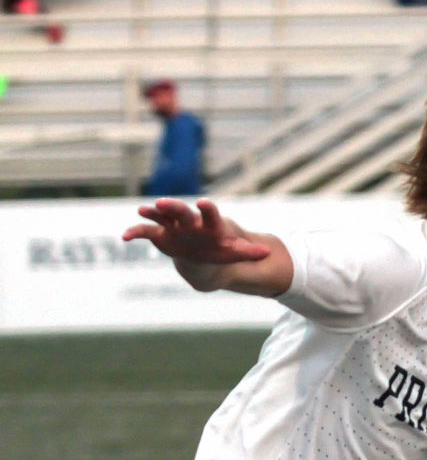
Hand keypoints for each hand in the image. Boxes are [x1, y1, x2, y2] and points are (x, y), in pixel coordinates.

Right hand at [122, 197, 270, 264]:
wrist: (204, 257)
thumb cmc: (220, 250)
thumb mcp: (234, 252)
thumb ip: (249, 252)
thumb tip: (268, 253)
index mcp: (209, 223)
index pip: (209, 213)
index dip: (207, 209)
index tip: (205, 202)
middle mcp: (189, 220)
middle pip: (181, 210)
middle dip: (173, 206)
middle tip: (163, 203)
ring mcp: (173, 226)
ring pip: (161, 216)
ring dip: (152, 213)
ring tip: (142, 211)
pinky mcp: (161, 235)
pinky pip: (146, 232)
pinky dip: (136, 233)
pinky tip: (125, 237)